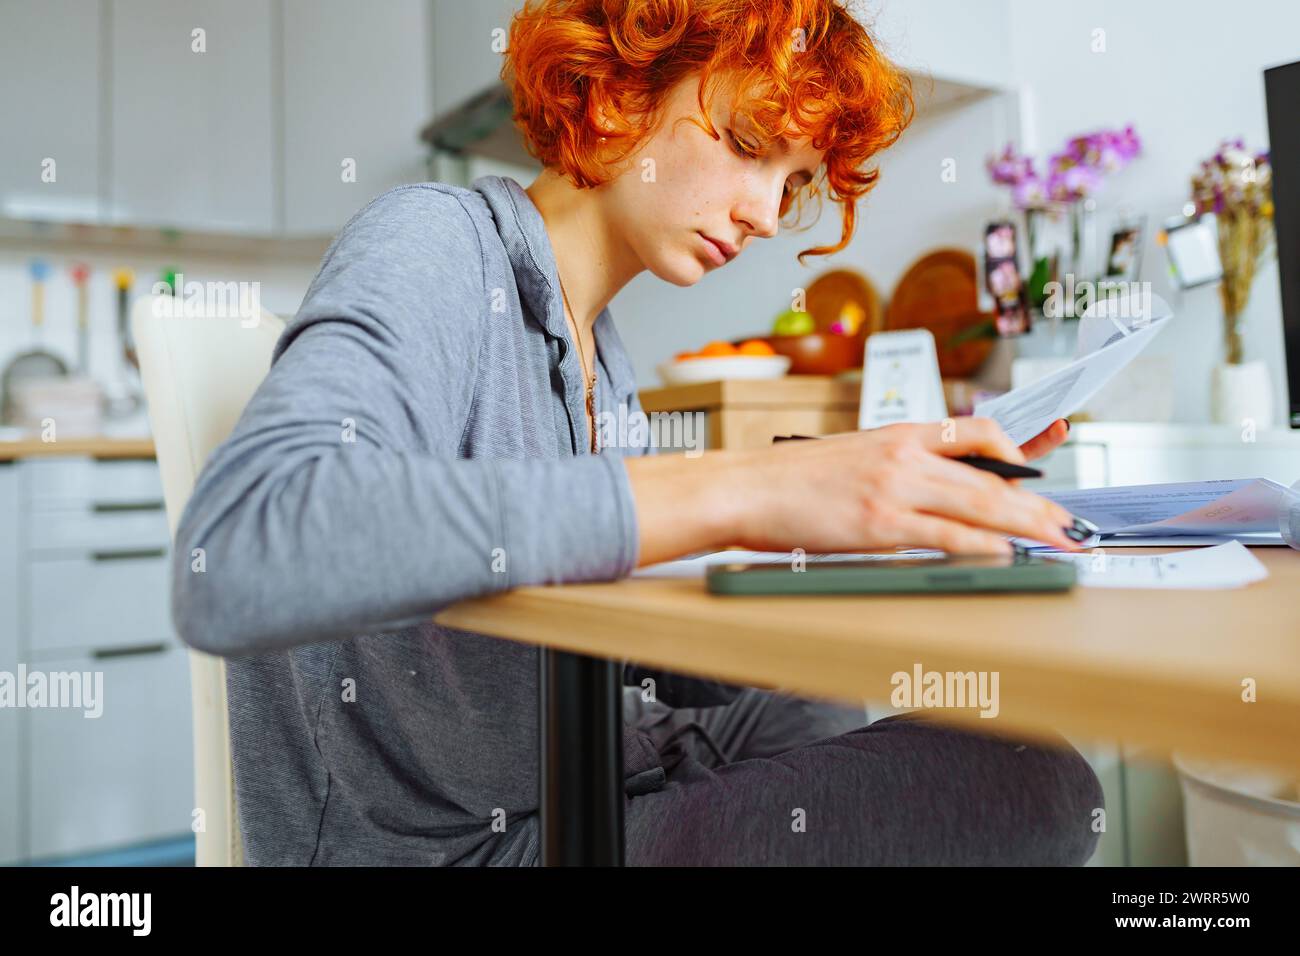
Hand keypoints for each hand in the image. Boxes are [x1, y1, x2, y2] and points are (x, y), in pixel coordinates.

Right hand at [723, 417, 1081, 555]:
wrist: (742, 487)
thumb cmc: (787, 480)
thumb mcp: (850, 457)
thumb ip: (896, 468)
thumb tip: (936, 491)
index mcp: (898, 433)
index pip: (977, 430)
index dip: (1024, 443)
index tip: (1056, 442)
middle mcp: (902, 453)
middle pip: (990, 476)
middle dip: (1037, 502)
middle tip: (1069, 521)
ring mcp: (891, 487)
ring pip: (978, 503)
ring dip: (1025, 525)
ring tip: (1056, 539)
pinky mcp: (877, 522)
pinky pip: (944, 534)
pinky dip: (981, 546)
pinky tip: (1003, 554)